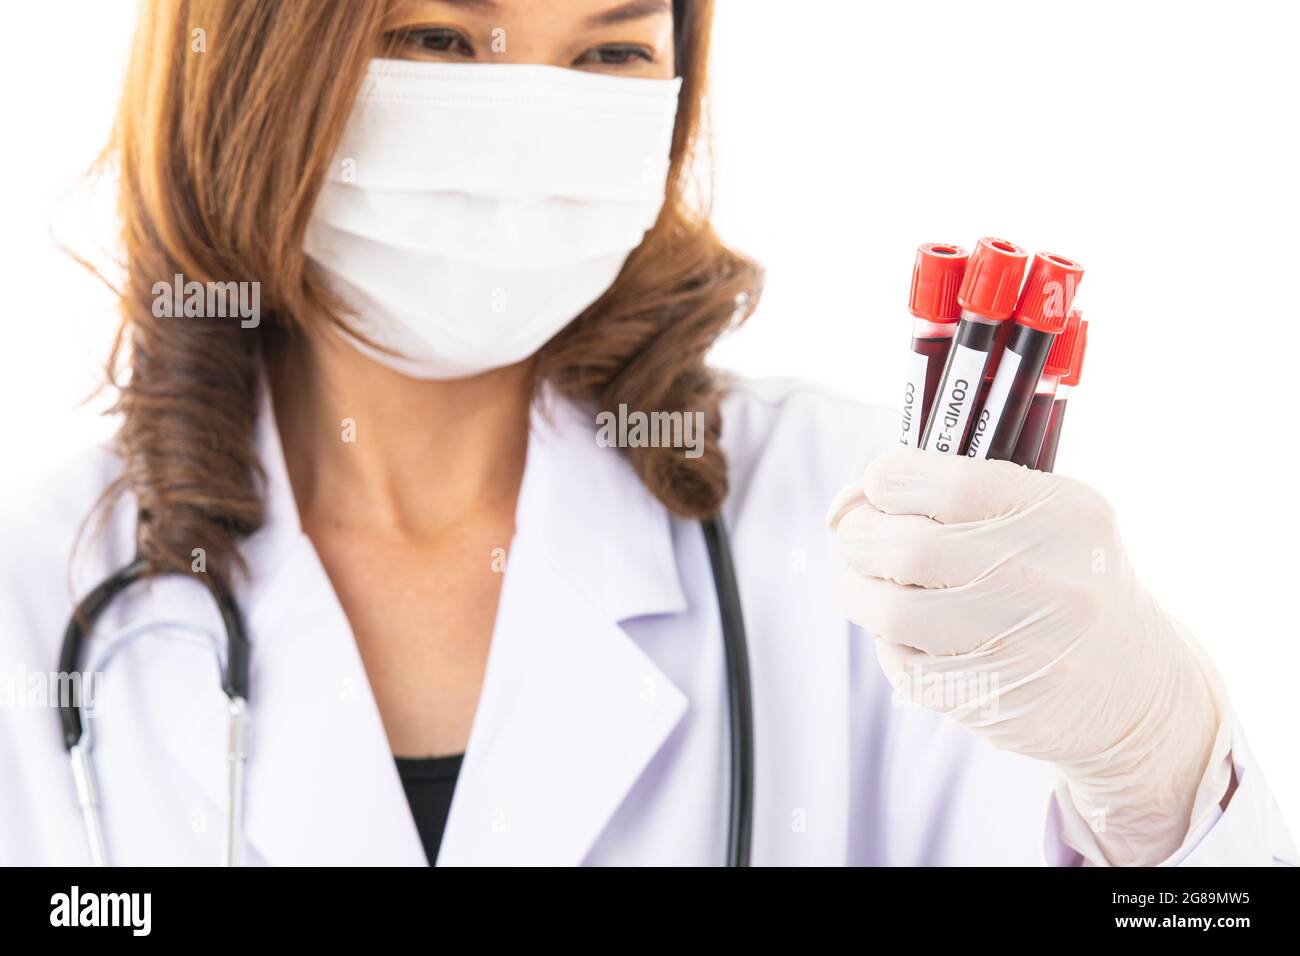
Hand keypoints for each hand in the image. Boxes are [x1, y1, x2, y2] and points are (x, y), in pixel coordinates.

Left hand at [828, 447, 1232, 865]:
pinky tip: (911, 635)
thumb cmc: (1062, 580)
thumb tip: (843, 504)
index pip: (951, 485)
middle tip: (856, 537)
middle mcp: (1056, 582)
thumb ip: (950, 491)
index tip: (877, 486)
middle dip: (860, 536)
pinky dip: (889, 644)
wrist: (1136, 688)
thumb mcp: (1043, 517)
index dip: (889, 480)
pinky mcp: (1000, 704)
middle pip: (910, 548)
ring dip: (861, 592)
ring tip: (869, 584)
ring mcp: (1030, 651)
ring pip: (896, 613)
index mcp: (1068, 515)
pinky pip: (906, 666)